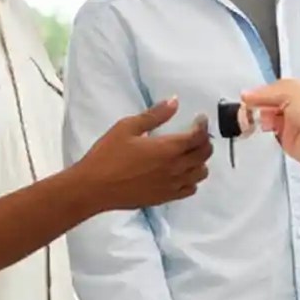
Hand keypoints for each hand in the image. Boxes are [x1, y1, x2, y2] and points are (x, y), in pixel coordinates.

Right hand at [77, 97, 212, 210]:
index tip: (200, 119)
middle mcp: (175, 168)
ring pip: (201, 173)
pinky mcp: (165, 198)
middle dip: (205, 141)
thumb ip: (154, 115)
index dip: (203, 126)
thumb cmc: (108, 155)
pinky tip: (182, 172)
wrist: (93, 188)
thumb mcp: (127, 127)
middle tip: (196, 133)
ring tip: (190, 153)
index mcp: (168, 149)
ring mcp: (172, 186)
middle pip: (204, 155)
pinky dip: (192, 179)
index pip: (198, 137)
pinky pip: (190, 189)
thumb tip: (174, 102)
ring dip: (201, 161)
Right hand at [239, 79, 299, 166]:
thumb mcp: (289, 93)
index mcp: (290, 93)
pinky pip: (270, 138)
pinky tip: (255, 134)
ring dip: (255, 122)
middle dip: (252, 109)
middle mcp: (287, 108)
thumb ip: (265, 94)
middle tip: (243, 114)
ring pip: (265, 122)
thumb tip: (244, 95)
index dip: (254, 96)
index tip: (242, 101)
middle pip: (263, 107)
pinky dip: (262, 136)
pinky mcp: (286, 143)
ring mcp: (287, 126)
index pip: (266, 92)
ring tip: (247, 123)